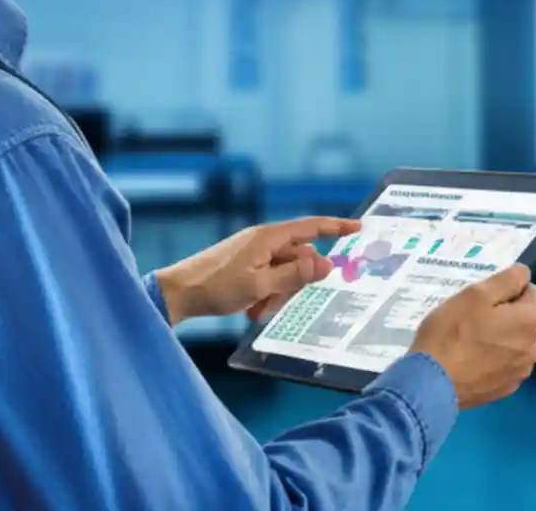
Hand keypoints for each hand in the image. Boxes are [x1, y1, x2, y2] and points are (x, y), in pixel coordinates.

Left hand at [154, 217, 360, 325]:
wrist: (176, 293)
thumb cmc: (215, 287)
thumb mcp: (260, 286)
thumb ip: (295, 275)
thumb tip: (327, 264)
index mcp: (268, 237)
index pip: (310, 227)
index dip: (336, 227)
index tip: (358, 227)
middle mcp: (263, 241)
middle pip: (299, 258)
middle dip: (294, 283)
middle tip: (275, 301)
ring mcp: (253, 253)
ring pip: (284, 272)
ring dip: (277, 294)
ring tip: (256, 309)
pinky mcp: (245, 266)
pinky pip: (269, 278)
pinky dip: (266, 295)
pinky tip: (250, 309)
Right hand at [410, 265, 535, 408]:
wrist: (430, 384)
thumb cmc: (451, 333)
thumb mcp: (475, 295)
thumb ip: (507, 280)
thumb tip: (525, 274)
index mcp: (530, 322)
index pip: (530, 292)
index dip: (507, 291)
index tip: (482, 300)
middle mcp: (534, 348)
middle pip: (523, 319)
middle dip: (505, 315)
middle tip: (472, 320)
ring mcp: (520, 372)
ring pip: (514, 343)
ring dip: (500, 338)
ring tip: (469, 343)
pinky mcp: (506, 389)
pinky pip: (504, 365)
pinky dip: (493, 360)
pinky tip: (470, 362)